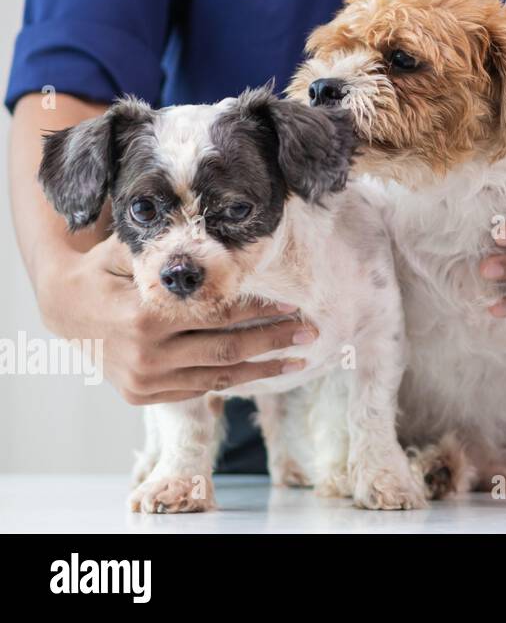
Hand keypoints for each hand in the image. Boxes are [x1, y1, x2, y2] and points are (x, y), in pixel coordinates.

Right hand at [37, 236, 315, 403]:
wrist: (63, 308)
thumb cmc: (105, 269)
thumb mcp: (132, 250)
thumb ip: (173, 251)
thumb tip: (222, 241)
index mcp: (145, 315)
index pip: (218, 314)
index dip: (260, 310)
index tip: (294, 305)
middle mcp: (145, 353)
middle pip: (226, 349)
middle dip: (274, 341)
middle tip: (311, 333)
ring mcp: (143, 379)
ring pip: (218, 376)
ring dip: (263, 369)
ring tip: (297, 359)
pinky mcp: (141, 394)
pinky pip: (197, 388)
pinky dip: (231, 379)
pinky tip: (259, 369)